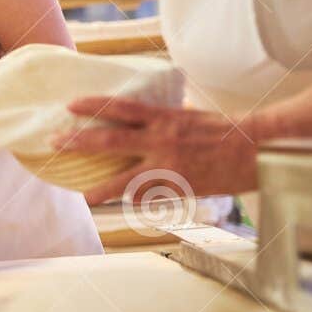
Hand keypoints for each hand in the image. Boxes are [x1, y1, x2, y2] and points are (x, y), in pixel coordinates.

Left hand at [50, 97, 261, 204]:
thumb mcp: (191, 115)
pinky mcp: (179, 188)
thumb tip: (146, 115)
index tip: (69, 104)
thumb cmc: (227, 128)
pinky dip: (138, 202)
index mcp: (164, 118)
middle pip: (109, 141)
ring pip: (124, 180)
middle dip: (78, 142)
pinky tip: (124, 206)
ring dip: (100, 188)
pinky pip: (152, 197)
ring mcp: (168, 167)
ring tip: (82, 195)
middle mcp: (161, 141)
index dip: (93, 105)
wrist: (258, 150)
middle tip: (53, 143)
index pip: (121, 108)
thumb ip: (166, 116)